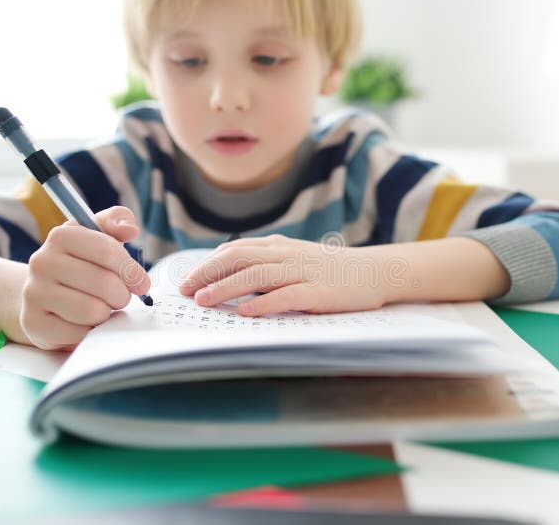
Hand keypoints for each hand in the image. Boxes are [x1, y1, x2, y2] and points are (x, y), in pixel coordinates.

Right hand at [20, 206, 149, 349]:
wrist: (41, 295)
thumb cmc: (80, 264)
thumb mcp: (96, 237)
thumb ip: (116, 222)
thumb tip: (131, 229)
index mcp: (61, 236)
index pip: (108, 251)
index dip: (131, 270)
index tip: (141, 282)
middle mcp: (42, 262)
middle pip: (104, 284)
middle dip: (121, 295)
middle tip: (119, 297)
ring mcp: (34, 293)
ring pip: (93, 310)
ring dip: (106, 313)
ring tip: (100, 307)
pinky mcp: (34, 323)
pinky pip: (79, 334)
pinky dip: (89, 331)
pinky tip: (83, 322)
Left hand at [179, 234, 385, 316]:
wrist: (374, 271)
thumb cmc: (330, 269)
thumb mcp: (294, 258)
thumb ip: (266, 263)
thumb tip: (229, 276)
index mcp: (278, 246)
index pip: (234, 250)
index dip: (207, 265)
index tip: (186, 280)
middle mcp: (286, 255)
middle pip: (238, 258)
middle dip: (207, 274)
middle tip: (185, 290)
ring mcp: (302, 272)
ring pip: (257, 275)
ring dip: (227, 288)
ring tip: (204, 300)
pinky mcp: (319, 292)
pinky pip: (288, 295)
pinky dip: (265, 303)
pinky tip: (246, 312)